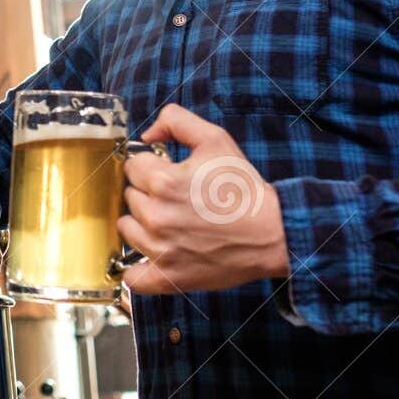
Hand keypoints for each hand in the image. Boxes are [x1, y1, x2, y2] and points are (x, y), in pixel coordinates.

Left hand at [118, 104, 288, 294]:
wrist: (272, 232)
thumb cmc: (244, 188)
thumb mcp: (215, 139)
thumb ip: (176, 121)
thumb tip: (146, 134)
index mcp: (163, 181)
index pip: (133, 167)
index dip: (151, 167)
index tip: (169, 174)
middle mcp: (156, 216)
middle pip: (129, 197)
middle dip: (148, 193)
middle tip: (177, 198)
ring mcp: (159, 249)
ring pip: (126, 229)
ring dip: (141, 224)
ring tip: (170, 222)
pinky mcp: (167, 276)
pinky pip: (134, 278)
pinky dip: (139, 270)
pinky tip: (152, 257)